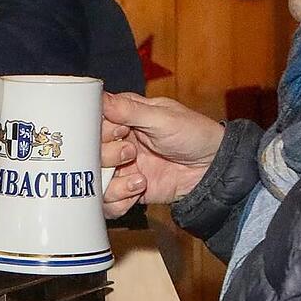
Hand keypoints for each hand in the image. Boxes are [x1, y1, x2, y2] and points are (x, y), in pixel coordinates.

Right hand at [102, 92, 225, 217]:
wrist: (213, 170)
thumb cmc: (194, 135)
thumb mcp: (163, 118)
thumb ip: (128, 110)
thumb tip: (98, 97)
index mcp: (123, 117)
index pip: (91, 122)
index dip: (99, 130)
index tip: (119, 132)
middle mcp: (116, 143)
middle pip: (87, 154)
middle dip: (106, 157)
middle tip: (130, 154)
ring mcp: (120, 169)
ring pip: (93, 181)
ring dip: (112, 184)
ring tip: (139, 180)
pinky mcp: (126, 191)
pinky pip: (107, 203)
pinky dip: (118, 202)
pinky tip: (138, 191)